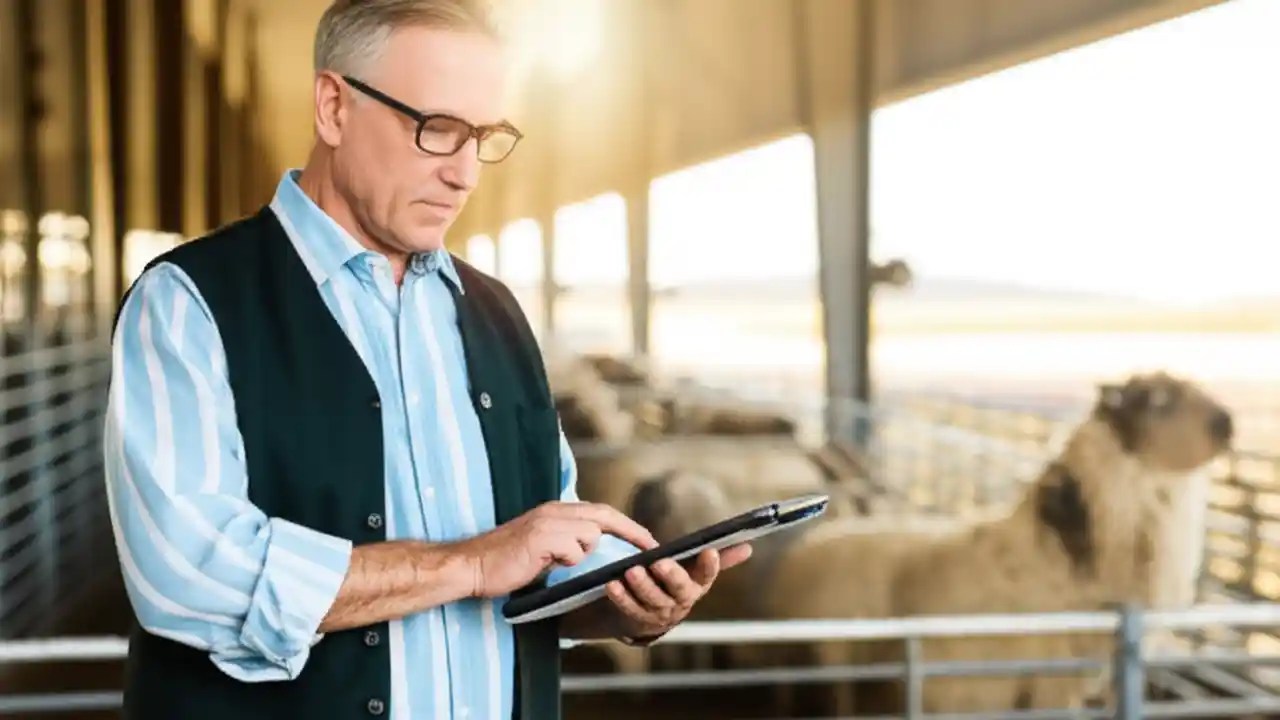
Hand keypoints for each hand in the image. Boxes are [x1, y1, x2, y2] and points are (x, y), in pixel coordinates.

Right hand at [454, 501, 657, 598]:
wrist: (471, 566)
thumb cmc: (504, 561)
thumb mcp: (541, 545)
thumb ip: (565, 541)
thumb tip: (593, 547)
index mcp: (554, 510)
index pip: (600, 511)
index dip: (626, 524)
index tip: (646, 540)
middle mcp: (553, 510)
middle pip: (604, 514)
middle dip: (631, 531)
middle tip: (650, 547)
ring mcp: (548, 522)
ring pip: (590, 533)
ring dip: (583, 553)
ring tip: (558, 563)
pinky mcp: (542, 537)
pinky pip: (574, 550)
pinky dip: (567, 561)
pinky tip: (545, 565)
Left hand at [604, 544, 752, 639]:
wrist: (651, 615)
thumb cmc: (675, 583)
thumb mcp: (696, 571)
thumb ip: (720, 559)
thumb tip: (748, 546)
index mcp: (699, 585)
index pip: (708, 575)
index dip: (710, 565)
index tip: (708, 551)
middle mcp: (683, 601)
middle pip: (680, 590)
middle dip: (671, 576)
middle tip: (659, 563)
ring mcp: (661, 612)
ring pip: (653, 600)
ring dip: (641, 586)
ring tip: (630, 571)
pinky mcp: (639, 619)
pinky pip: (630, 609)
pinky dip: (621, 597)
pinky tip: (612, 583)